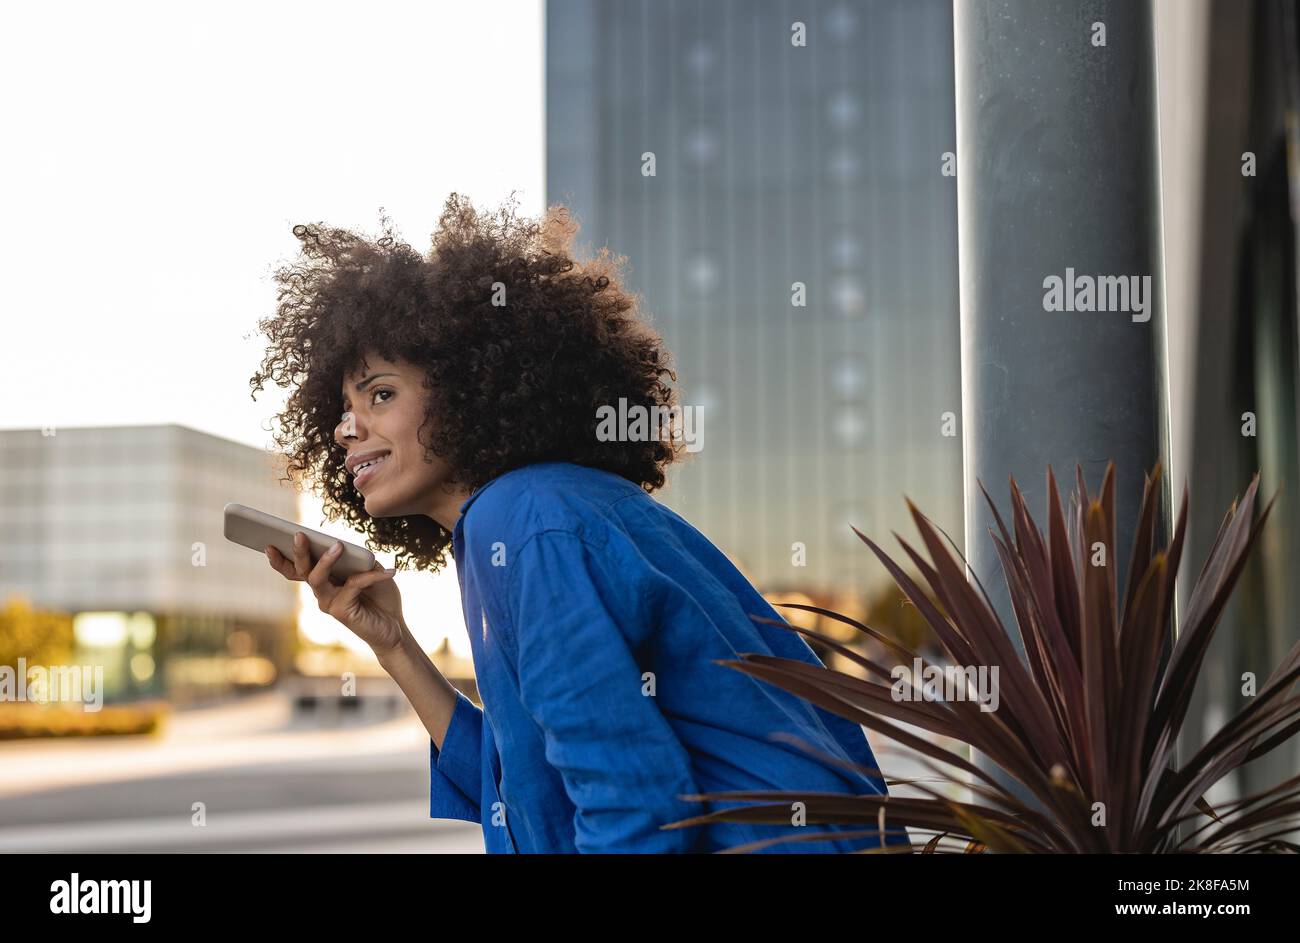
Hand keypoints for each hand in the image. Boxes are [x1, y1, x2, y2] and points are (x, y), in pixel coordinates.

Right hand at [265, 532, 406, 656]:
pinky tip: (390, 571)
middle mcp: (322, 592)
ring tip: (338, 545)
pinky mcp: (341, 611)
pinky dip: (372, 576)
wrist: (394, 628)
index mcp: (326, 581)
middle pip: (303, 570)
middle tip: (298, 535)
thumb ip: (359, 559)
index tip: (268, 544)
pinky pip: (353, 585)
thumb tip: (348, 548)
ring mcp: (329, 603)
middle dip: (298, 552)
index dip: (281, 559)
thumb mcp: (371, 570)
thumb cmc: (381, 598)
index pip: (298, 568)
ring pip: (317, 578)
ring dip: (326, 560)